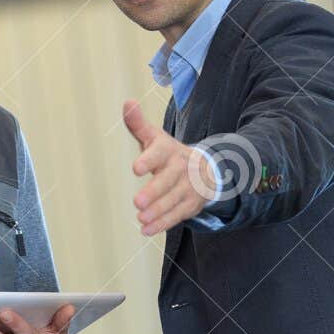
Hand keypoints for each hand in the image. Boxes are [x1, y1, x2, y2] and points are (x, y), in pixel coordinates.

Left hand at [123, 99, 215, 234]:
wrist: (206, 168)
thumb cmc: (169, 154)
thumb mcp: (155, 138)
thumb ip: (139, 124)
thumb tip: (127, 103)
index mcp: (169, 150)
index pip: (160, 153)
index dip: (149, 160)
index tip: (136, 168)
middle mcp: (181, 168)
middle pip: (168, 180)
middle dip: (154, 191)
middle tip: (137, 202)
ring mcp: (188, 188)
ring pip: (173, 200)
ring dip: (158, 211)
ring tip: (141, 219)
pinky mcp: (190, 205)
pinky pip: (177, 215)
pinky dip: (163, 223)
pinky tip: (147, 230)